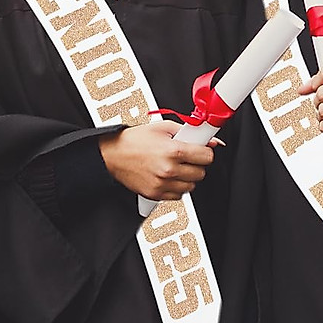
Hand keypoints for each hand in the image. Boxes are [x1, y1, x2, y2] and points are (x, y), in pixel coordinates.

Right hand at [99, 121, 215, 199]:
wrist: (113, 154)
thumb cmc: (134, 140)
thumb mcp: (163, 127)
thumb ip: (188, 132)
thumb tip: (208, 139)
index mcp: (173, 151)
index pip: (207, 157)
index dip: (206, 151)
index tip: (203, 149)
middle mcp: (169, 169)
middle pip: (201, 173)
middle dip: (196, 164)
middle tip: (187, 157)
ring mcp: (163, 184)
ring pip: (191, 186)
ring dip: (186, 177)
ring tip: (175, 166)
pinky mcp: (156, 195)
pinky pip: (178, 195)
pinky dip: (176, 187)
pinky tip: (168, 176)